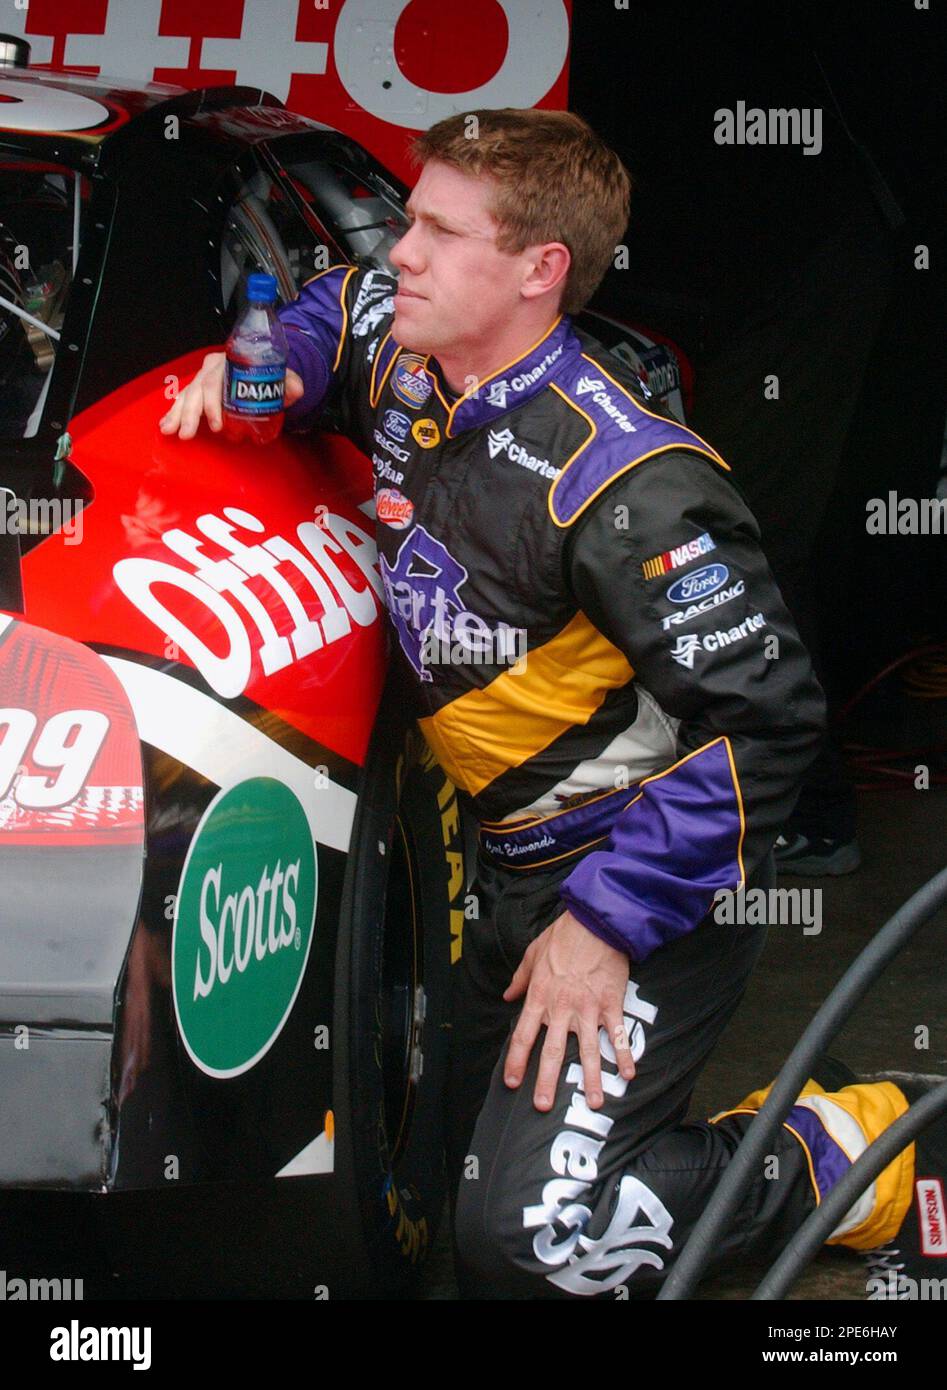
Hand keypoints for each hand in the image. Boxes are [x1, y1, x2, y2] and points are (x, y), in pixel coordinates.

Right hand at [158, 351, 303, 438]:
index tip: (216, 425)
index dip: (213, 403)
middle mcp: (213, 368)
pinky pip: (184, 400)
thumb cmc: (271, 376)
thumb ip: (290, 384)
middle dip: (191, 413)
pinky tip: (166, 425)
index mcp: (229, 362)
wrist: (265, 372)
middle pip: (198, 390)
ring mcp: (204, 378)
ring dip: (177, 414)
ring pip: (187, 395)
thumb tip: (295, 390)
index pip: (217, 381)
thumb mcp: (284, 377)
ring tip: (169, 431)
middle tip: (187, 434)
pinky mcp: (199, 390)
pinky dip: (174, 413)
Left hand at [503, 908, 635, 1111]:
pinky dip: (624, 1055)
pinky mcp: (611, 1004)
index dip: (517, 1061)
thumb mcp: (533, 953)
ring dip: (592, 1078)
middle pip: (553, 1052)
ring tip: (594, 1102)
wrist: (595, 921)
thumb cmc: (563, 936)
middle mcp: (562, 1008)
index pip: (523, 1036)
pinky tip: (628, 1076)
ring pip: (589, 1050)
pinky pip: (618, 1034)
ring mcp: (588, 1008)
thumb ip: (520, 979)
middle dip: (547, 1082)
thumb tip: (508, 996)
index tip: (513, 1082)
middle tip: (543, 1107)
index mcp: (539, 997)